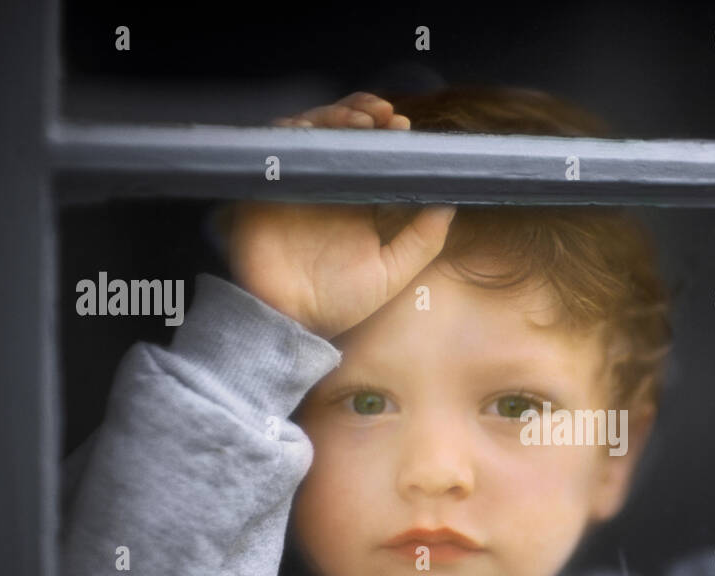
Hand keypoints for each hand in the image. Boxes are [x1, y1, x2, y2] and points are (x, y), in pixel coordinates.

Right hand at [223, 92, 455, 339]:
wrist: (292, 323)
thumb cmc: (341, 304)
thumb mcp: (392, 274)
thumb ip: (422, 240)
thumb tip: (450, 203)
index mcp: (356, 201)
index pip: (371, 152)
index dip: (384, 132)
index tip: (402, 127)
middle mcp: (325, 187)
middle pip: (340, 131)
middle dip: (361, 113)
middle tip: (383, 115)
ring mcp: (295, 184)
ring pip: (310, 132)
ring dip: (332, 117)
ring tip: (357, 120)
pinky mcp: (264, 189)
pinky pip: (273, 150)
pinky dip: (290, 135)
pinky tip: (310, 131)